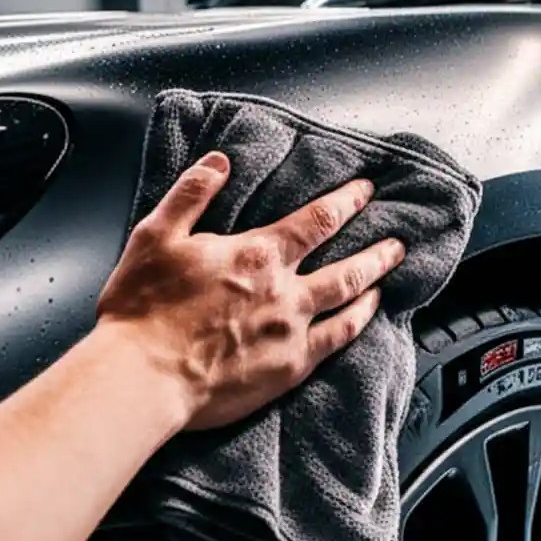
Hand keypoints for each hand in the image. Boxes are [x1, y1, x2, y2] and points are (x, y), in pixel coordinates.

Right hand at [96, 150, 404, 429]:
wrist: (143, 376)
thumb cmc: (143, 310)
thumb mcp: (157, 235)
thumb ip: (191, 193)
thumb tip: (219, 163)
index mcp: (257, 255)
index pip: (318, 220)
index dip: (347, 202)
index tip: (366, 192)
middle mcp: (285, 291)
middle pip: (347, 264)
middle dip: (376, 249)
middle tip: (398, 240)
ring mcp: (292, 332)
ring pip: (349, 302)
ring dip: (374, 283)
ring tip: (390, 275)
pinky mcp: (290, 369)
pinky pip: (337, 342)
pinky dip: (358, 325)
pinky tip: (365, 318)